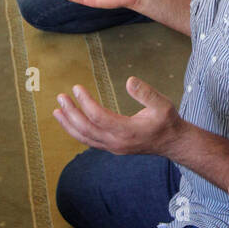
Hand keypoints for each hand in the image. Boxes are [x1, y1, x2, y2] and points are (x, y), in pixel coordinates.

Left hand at [53, 75, 182, 156]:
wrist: (172, 142)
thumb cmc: (168, 121)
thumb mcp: (163, 104)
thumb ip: (147, 93)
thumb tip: (130, 80)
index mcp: (128, 132)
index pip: (99, 117)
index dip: (86, 102)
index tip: (77, 88)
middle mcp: (117, 142)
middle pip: (87, 129)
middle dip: (71, 113)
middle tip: (60, 97)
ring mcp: (113, 147)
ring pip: (85, 138)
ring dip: (69, 124)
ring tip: (57, 111)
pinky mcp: (111, 147)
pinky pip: (89, 140)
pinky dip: (76, 131)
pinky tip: (70, 121)